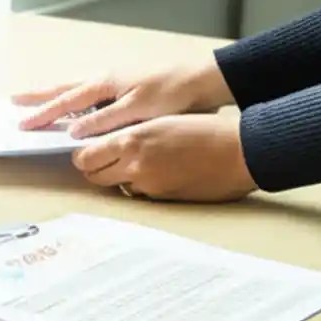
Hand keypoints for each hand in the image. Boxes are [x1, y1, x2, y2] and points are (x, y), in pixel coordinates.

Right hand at [12, 56, 233, 137]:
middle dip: (39, 97)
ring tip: (35, 100)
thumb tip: (73, 131)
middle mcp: (105, 79)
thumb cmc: (171, 93)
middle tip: (13, 101)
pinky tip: (73, 106)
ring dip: (54, 96)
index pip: (66, 101)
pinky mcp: (124, 87)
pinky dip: (73, 99)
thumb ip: (104, 121)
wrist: (201, 80)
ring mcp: (114, 81)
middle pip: (64, 89)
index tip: (22, 125)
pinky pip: (88, 94)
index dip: (43, 115)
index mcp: (104, 83)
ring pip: (75, 90)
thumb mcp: (137, 110)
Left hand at [71, 113, 256, 202]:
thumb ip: (133, 134)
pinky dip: (139, 185)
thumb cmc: (206, 129)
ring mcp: (147, 185)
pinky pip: (138, 193)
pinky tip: (155, 173)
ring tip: (132, 164)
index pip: (87, 156)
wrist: (238, 152)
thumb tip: (110, 143)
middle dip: (93, 169)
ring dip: (117, 177)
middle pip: (94, 176)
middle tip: (99, 161)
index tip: (84, 152)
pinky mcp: (161, 198)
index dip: (82, 156)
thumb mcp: (162, 122)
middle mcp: (135, 165)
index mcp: (132, 139)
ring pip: (115, 185)